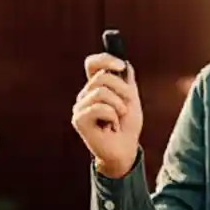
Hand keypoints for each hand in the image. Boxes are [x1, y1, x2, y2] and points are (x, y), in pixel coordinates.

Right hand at [72, 53, 143, 178]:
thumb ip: (127, 81)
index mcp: (95, 87)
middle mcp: (85, 95)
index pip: (92, 64)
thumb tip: (125, 64)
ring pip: (101, 92)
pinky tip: (111, 128)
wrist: (126, 149)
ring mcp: (80, 107)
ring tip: (118, 119)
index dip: (105, 59)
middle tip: (126, 108)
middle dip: (122, 90)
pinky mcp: (79, 120)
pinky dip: (113, 117)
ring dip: (118, 106)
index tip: (121, 66)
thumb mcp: (131, 99)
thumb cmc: (127, 126)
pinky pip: (100, 108)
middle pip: (102, 77)